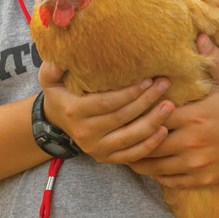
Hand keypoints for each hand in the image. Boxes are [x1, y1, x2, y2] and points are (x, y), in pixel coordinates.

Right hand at [38, 61, 174, 165]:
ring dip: (153, 122)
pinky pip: (132, 155)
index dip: (128, 93)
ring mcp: (97, 149)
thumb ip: (51, 68)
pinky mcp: (106, 158)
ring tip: (169, 106)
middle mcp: (86, 133)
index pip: (106, 103)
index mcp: (75, 112)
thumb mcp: (49, 80)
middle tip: (164, 85)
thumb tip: (58, 59)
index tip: (147, 79)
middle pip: (122, 118)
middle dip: (146, 101)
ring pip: (130, 137)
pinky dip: (149, 145)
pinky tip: (163, 130)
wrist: (58, 123)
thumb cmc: (60, 95)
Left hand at [128, 34, 218, 186]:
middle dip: (135, 139)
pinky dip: (159, 175)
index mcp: (194, 117)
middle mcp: (192, 143)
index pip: (154, 116)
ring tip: (128, 152)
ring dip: (142, 160)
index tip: (130, 109)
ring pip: (157, 167)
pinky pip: (173, 181)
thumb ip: (213, 58)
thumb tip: (199, 34)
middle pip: (150, 144)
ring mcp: (198, 163)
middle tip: (119, 133)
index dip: (140, 114)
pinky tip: (152, 168)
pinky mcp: (205, 178)